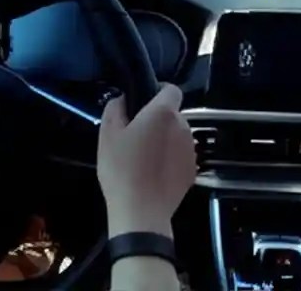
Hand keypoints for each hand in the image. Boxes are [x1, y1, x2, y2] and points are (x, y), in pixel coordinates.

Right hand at [98, 84, 195, 238]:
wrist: (141, 211)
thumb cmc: (122, 169)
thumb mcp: (107, 134)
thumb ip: (115, 108)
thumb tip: (123, 99)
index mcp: (163, 113)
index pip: (172, 89)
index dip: (159, 91)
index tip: (144, 102)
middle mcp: (183, 126)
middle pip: (173, 114)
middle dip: (158, 119)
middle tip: (136, 135)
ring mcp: (191, 149)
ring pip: (177, 135)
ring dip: (165, 139)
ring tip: (144, 157)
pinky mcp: (193, 170)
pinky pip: (181, 155)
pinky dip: (171, 158)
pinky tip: (154, 173)